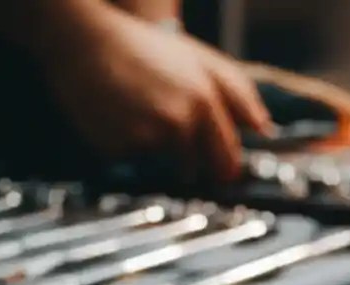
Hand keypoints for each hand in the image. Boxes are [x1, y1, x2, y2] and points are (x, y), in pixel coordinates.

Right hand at [38, 4, 271, 178]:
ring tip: (139, 115)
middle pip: (195, 169)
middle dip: (190, 166)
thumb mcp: (200, 60)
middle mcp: (179, 123)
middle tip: (172, 147)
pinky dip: (126, 147)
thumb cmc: (145, 48)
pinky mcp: (119, 148)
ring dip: (154, 152)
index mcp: (204, 102)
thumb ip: (238, 94)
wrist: (85, 42)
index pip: (226, 156)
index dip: (225, 170)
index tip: (223, 176)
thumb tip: (264, 129)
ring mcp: (148, 137)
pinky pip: (130, 161)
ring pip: (161, 165)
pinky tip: (117, 118)